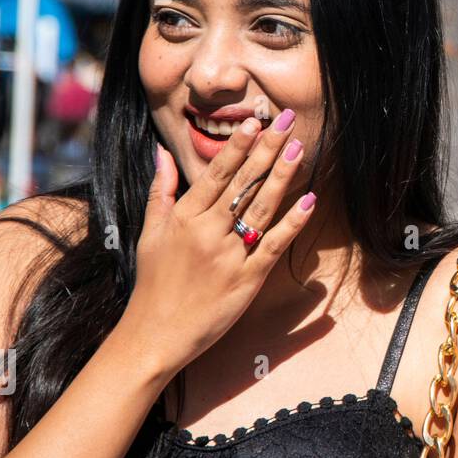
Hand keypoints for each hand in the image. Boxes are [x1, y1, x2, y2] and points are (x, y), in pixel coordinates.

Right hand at [122, 112, 315, 375]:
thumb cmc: (152, 282)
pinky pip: (274, 245)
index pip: (217, 175)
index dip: (238, 148)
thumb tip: (162, 154)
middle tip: (286, 122)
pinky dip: (293, 223)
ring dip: (282, 177)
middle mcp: (207, 232)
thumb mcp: (149, 233)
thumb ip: (160, 192)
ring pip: (261, 208)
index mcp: (184, 218)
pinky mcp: (247, 279)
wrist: (154, 334)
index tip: (255, 123)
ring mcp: (229, 255)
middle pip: (243, 184)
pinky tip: (308, 200)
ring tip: (299, 149)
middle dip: (266, 150)